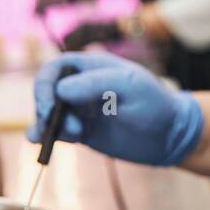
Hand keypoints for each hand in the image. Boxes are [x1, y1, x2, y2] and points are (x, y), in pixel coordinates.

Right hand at [28, 52, 202, 166]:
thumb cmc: (155, 103)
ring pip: (49, 113)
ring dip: (49, 124)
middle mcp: (82, 86)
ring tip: (74, 134)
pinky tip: (40, 142)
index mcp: (92, 67)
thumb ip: (96, 83)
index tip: (49, 105)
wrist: (170, 135)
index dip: (45, 84)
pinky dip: (45, 135)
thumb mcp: (130, 86)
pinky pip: (57, 131)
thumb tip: (60, 90)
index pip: (55, 68)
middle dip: (46, 108)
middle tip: (65, 126)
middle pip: (47, 91)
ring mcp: (81, 109)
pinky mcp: (83, 131)